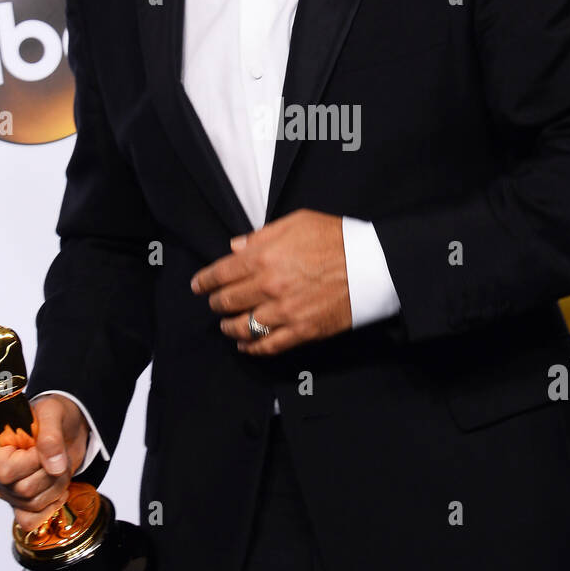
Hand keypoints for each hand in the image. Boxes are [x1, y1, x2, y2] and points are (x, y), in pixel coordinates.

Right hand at [0, 393, 89, 532]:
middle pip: (23, 490)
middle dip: (52, 474)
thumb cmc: (50, 416)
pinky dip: (49, 509)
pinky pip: (28, 520)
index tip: (46, 445)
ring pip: (31, 504)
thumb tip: (53, 466)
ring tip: (60, 466)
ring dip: (57, 486)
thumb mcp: (52, 413)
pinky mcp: (17, 502)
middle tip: (59, 455)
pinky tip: (59, 492)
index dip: (34, 462)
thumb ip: (51, 436)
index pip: (6, 471)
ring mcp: (3, 490)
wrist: (64, 427)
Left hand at [190, 209, 351, 355]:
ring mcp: (284, 312)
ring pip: (242, 327)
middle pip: (227, 301)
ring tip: (227, 325)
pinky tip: (246, 346)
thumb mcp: (296, 222)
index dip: (204, 280)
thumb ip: (261, 235)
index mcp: (264, 257)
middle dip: (215, 303)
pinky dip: (253, 348)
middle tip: (213, 302)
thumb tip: (235, 247)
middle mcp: (269, 287)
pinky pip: (269, 345)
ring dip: (229, 327)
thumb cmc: (335, 239)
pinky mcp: (302, 331)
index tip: (198, 285)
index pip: (221, 273)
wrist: (371, 264)